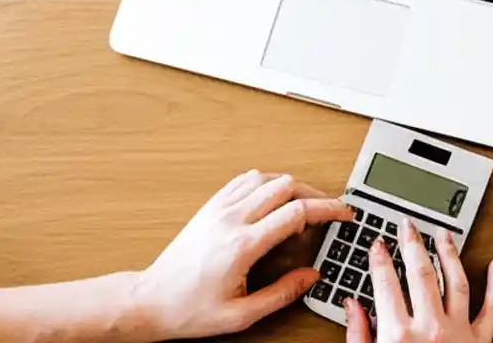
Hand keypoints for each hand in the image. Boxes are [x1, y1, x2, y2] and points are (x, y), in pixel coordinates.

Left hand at [131, 170, 352, 338]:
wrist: (149, 301)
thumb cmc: (187, 309)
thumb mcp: (241, 315)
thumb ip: (281, 293)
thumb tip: (310, 276)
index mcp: (242, 245)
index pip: (296, 212)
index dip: (328, 209)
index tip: (343, 213)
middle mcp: (231, 220)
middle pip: (285, 186)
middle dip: (314, 194)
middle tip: (328, 211)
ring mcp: (218, 210)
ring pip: (266, 177)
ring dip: (290, 185)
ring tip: (302, 204)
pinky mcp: (209, 208)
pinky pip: (243, 180)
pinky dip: (265, 182)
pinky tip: (272, 196)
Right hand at [344, 221, 492, 342]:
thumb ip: (359, 337)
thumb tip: (352, 307)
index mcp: (398, 336)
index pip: (385, 284)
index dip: (379, 259)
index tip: (377, 244)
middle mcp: (431, 329)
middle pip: (420, 273)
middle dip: (412, 244)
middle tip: (408, 225)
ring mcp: (459, 334)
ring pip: (456, 281)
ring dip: (449, 254)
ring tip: (444, 235)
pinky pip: (492, 309)